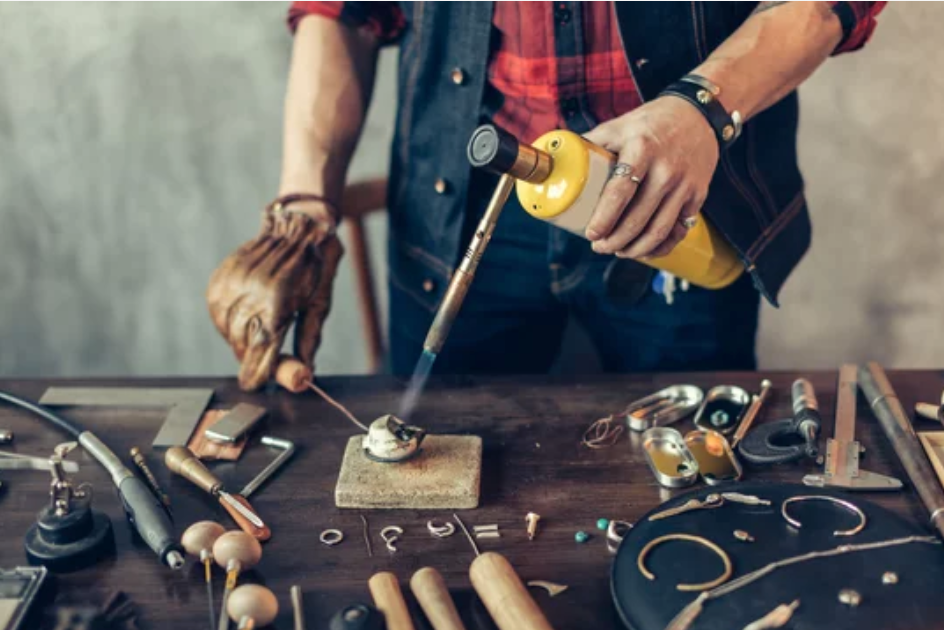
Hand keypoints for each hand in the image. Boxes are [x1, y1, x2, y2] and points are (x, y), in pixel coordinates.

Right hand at [206, 209, 342, 390]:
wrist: (296, 227)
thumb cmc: (314, 269)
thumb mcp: (320, 305)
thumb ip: (308, 340)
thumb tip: (304, 372)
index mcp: (278, 304)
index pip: (262, 351)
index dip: (258, 372)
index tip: (255, 383)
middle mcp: (251, 294)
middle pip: (242, 344)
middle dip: (250, 359)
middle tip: (259, 364)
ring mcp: (232, 285)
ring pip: (227, 331)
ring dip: (238, 342)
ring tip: (253, 338)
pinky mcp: (220, 279)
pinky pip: (217, 313)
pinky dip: (227, 324)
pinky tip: (242, 321)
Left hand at [583, 96, 719, 258]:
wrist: (697, 115)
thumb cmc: (648, 124)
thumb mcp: (617, 126)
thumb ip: (590, 145)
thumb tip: (555, 164)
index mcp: (641, 148)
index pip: (620, 191)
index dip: (604, 218)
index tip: (591, 233)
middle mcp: (666, 168)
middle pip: (638, 218)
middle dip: (615, 241)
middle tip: (599, 246)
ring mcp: (685, 184)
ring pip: (659, 230)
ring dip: (636, 249)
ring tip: (618, 251)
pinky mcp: (698, 195)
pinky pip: (679, 230)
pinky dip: (660, 247)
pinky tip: (644, 250)